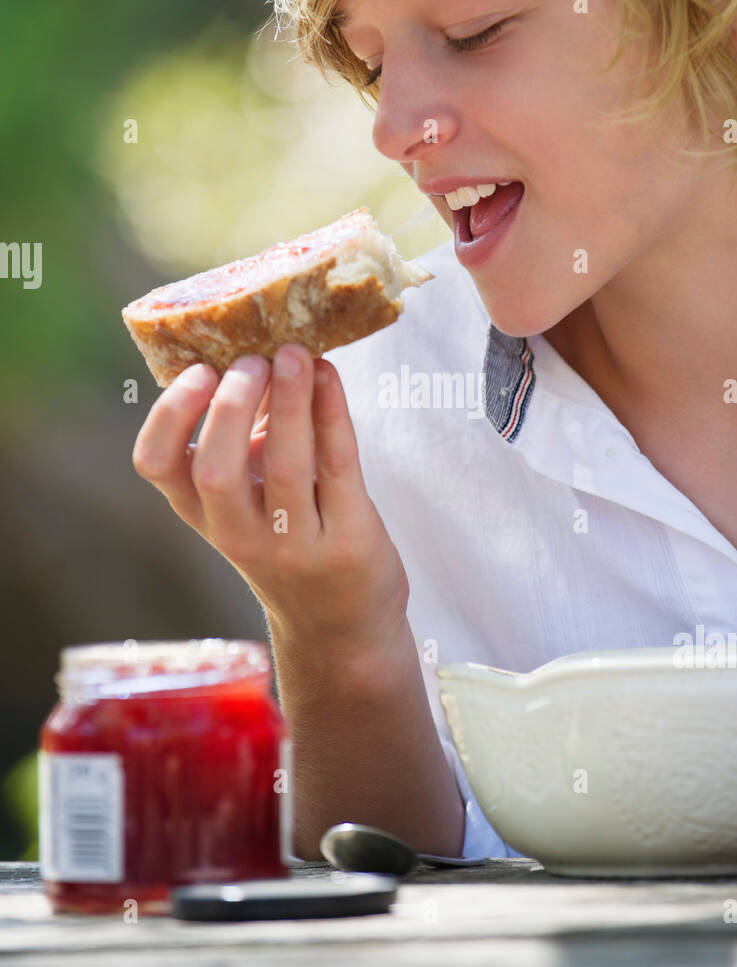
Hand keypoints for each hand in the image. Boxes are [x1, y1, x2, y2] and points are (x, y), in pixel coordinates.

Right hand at [131, 344, 410, 667]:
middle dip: (233, 405)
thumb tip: (255, 344)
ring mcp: (295, 545)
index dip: (170, 415)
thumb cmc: (292, 537)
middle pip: (217, 470)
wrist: (341, 622)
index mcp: (205, 515)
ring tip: (296, 353)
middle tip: (254, 358)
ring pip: (287, 465)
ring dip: (290, 399)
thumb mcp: (252, 496)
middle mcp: (240, 535)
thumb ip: (247, 432)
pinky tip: (329, 377)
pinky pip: (338, 466)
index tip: (197, 371)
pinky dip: (332, 413)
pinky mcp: (348, 541)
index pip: (157, 466)